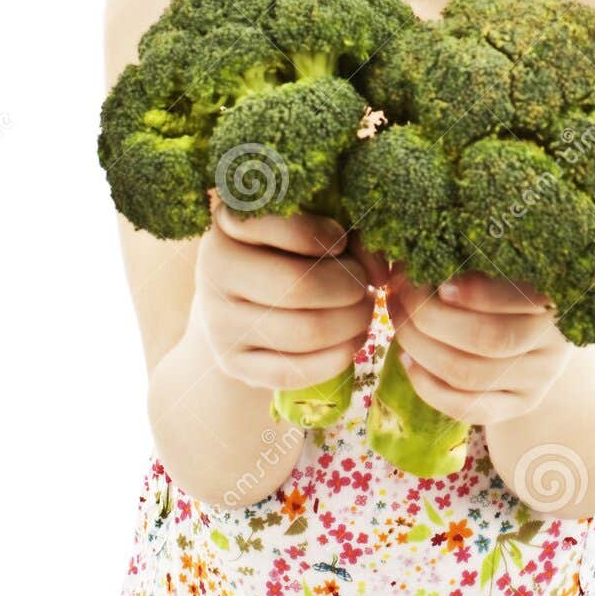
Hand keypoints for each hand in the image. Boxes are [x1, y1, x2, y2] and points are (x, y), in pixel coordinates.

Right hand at [193, 191, 373, 394]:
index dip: (322, 235)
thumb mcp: (306, 228)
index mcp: (228, 224)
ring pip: (305, 331)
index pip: (281, 226)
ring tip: (363, 312)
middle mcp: (214, 272)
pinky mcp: (233, 364)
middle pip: (299, 286)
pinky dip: (336, 357)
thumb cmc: (285, 250)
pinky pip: (295, 371)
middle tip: (364, 285)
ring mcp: (220, 323)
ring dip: (351, 323)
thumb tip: (380, 272)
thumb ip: (346, 236)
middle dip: (349, 286)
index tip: (341, 241)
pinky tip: (350, 342)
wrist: (238, 299)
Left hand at [385, 267, 572, 426]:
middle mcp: (552, 346)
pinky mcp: (516, 407)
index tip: (438, 281)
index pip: (518, 299)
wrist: (542, 339)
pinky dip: (428, 385)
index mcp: (554, 301)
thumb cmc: (513, 292)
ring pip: (469, 374)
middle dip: (430, 317)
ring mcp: (536, 383)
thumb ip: (475, 266)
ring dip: (420, 347)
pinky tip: (407, 360)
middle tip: (402, 294)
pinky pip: (466, 408)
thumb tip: (419, 261)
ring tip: (398, 320)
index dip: (475, 293)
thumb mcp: (508, 271)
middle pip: (487, 339)